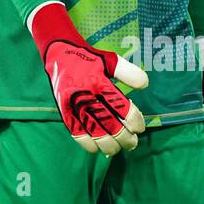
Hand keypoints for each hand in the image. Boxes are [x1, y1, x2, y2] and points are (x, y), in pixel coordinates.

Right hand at [29, 2, 147, 154]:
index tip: (140, 127)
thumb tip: (145, 84)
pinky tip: (97, 149)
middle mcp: (85, 95)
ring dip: (108, 145)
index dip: (134, 120)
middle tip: (133, 143)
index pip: (121, 107)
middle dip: (124, 137)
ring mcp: (73, 106)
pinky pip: (76, 134)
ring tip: (118, 149)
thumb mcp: (110, 59)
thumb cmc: (89, 58)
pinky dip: (88, 144)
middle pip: (109, 124)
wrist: (58, 53)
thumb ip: (129, 72)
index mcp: (98, 81)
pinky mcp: (64, 112)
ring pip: (93, 133)